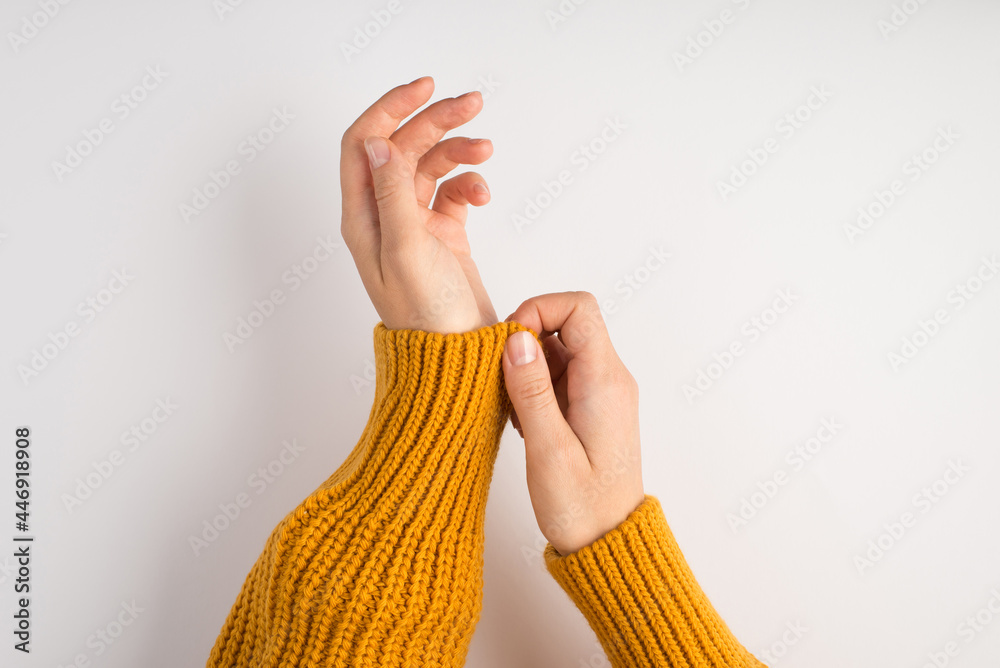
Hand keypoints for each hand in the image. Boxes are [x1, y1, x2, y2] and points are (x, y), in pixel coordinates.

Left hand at [340, 76, 498, 333]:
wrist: (458, 354)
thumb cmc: (426, 315)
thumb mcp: (406, 250)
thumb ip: (392, 194)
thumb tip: (379, 142)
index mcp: (363, 215)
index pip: (365, 143)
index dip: (390, 108)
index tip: (425, 88)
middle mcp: (384, 214)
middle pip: (404, 146)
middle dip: (436, 121)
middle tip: (473, 105)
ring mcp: (414, 222)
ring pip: (431, 164)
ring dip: (458, 150)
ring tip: (486, 151)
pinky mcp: (442, 233)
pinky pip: (454, 190)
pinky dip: (470, 183)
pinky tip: (483, 194)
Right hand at [501, 292, 644, 555]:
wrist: (609, 544)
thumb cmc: (582, 507)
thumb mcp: (549, 450)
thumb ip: (531, 390)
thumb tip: (516, 338)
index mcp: (605, 382)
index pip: (579, 308)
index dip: (538, 310)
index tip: (510, 343)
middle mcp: (609, 378)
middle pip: (567, 323)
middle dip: (526, 341)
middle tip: (504, 382)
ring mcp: (601, 391)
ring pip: (559, 349)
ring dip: (527, 369)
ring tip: (518, 413)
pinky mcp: (590, 406)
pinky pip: (559, 375)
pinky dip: (534, 388)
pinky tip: (526, 423)